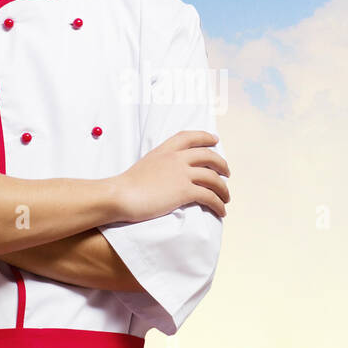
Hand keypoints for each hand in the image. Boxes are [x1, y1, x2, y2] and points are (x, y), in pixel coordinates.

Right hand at [112, 130, 229, 222]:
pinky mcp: (184, 191)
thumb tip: (169, 173)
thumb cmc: (127, 185)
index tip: (215, 140)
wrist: (121, 194)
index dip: (205, 137)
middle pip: (208, 156)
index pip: (189, 136)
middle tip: (227, 173)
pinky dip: (218, 204)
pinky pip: (209, 196)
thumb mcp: (145, 164)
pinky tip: (221, 210)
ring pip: (213, 178)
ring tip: (226, 198)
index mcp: (165, 150)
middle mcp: (176, 158)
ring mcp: (181, 174)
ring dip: (223, 189)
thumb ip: (160, 163)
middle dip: (221, 164)